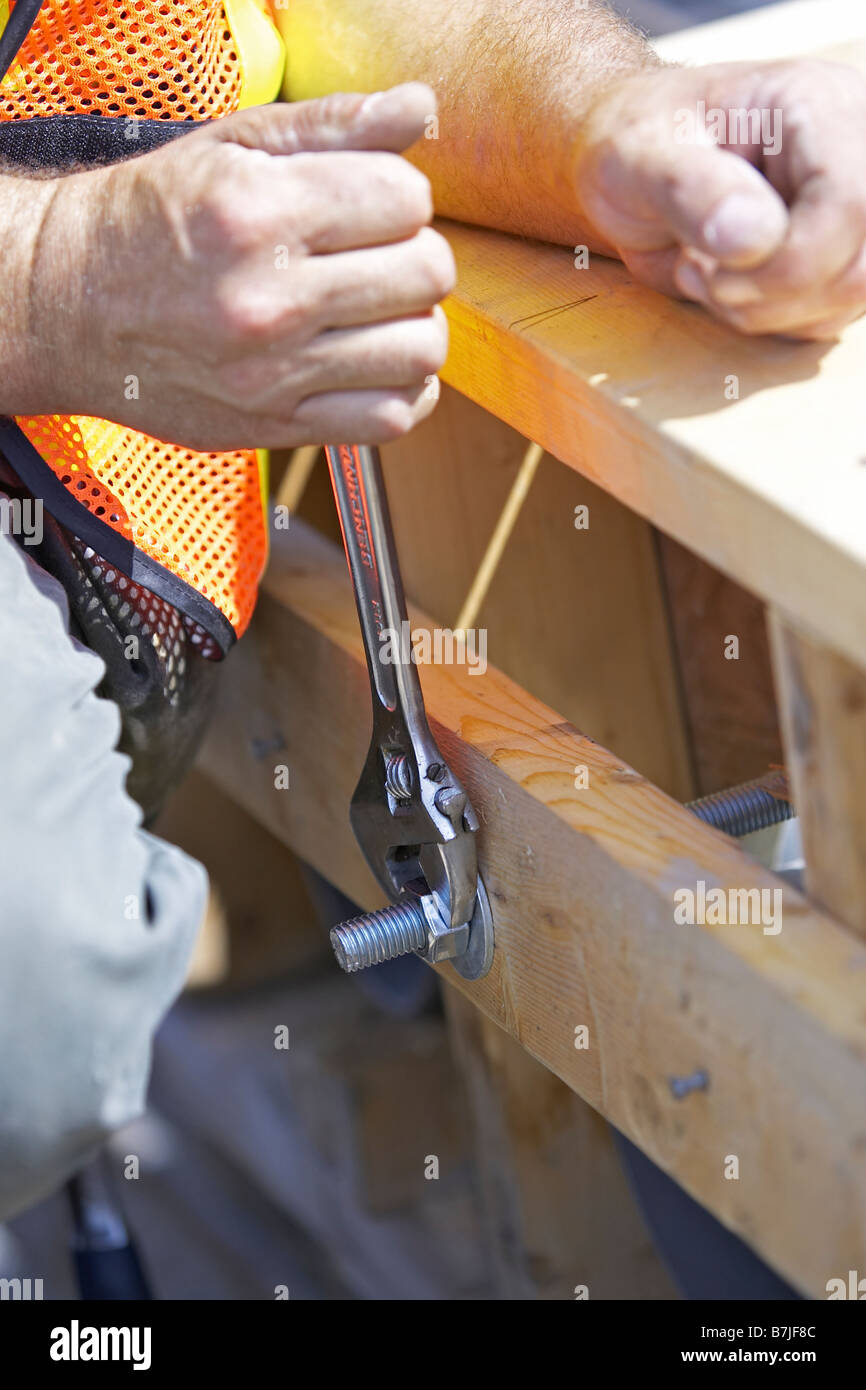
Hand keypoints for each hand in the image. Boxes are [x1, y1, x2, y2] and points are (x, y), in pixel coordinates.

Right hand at [25, 83, 453, 446]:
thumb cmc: (149, 220)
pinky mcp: (275, 424)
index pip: (406, 198)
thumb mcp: (230, 147)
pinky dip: (400, 389)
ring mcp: (274, 372)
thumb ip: (333, 126)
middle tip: (374, 256)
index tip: (368, 203)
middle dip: (413, 255)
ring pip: (422, 350)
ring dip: (412, 324)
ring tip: (373, 311)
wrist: (66, 306)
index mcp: (259, 213)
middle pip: (427, 274)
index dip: (398, 194)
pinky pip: (391, 417)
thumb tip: (419, 110)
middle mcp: (269, 298)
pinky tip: (370, 363)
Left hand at [574, 60, 865, 339]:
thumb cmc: (635, 145)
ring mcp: (853, 208)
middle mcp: (854, 152)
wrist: (638, 165)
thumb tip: (753, 236)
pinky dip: (768, 318)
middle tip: (694, 270)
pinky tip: (727, 283)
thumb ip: (690, 189)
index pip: (852, 201)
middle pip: (859, 263)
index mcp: (817, 106)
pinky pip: (825, 316)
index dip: (790, 261)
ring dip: (763, 310)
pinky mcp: (839, 255)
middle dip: (770, 293)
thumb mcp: (637, 154)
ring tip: (703, 270)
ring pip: (847, 296)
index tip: (706, 268)